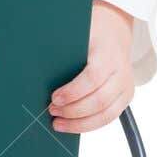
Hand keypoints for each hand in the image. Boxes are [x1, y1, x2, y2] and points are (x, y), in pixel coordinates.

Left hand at [49, 0, 134, 133]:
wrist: (114, 31)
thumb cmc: (89, 33)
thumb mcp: (75, 34)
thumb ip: (60, 50)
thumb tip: (31, 65)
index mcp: (108, 54)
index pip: (93, 78)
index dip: (73, 92)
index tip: (53, 98)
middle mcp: (121, 72)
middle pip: (99, 100)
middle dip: (73, 110)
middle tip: (52, 111)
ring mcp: (126, 87)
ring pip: (106, 114)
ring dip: (80, 123)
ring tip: (58, 123)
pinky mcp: (125, 97)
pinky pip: (109, 117)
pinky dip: (89, 124)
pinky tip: (71, 125)